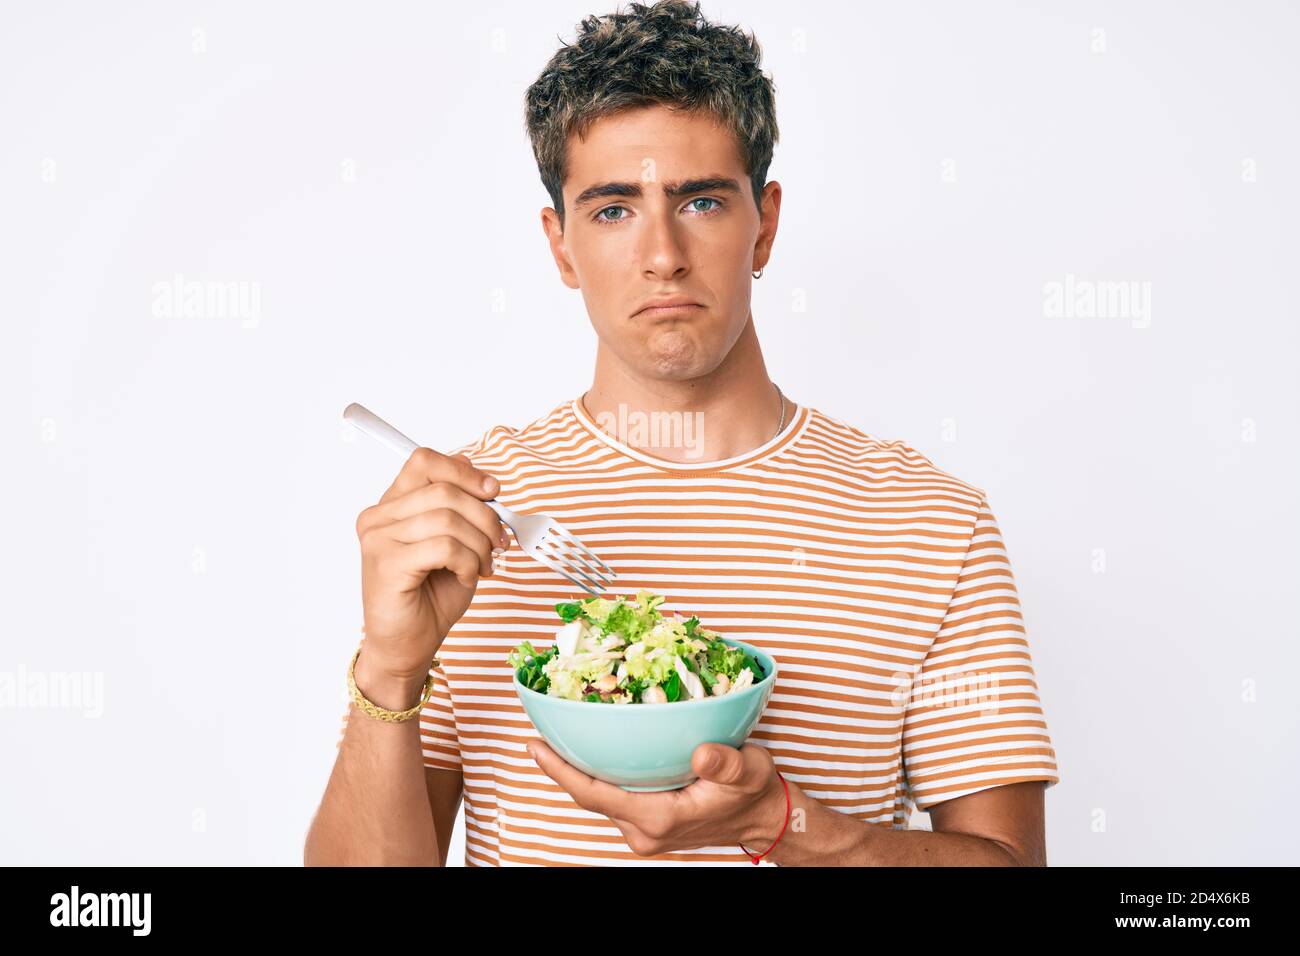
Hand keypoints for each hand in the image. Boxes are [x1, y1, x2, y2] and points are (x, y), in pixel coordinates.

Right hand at [355, 447, 507, 681]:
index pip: (425, 462)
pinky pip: (445, 547)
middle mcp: (378, 518)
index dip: (464, 472)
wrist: (407, 646)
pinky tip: (466, 577)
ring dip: (480, 544)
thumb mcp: (455, 544)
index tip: (493, 492)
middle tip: (499, 544)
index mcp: (391, 506)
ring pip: (448, 519)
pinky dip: (468, 562)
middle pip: (443, 490)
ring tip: (483, 567)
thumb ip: (460, 509)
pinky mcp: (387, 564)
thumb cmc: (430, 597)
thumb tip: (478, 474)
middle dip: (485, 517)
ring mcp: (379, 540)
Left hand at [526, 739, 787, 857]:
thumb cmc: (754, 792)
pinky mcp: (645, 822)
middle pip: (588, 796)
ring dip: (577, 769)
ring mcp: (643, 829)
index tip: (535, 745)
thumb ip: (726, 764)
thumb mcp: (749, 770)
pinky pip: (611, 796)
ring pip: (598, 797)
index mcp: (660, 818)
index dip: (562, 771)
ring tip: (556, 733)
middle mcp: (644, 830)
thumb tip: (701, 754)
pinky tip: (590, 748)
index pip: (597, 795)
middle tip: (538, 730)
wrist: (763, 816)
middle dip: (561, 765)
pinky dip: (597, 773)